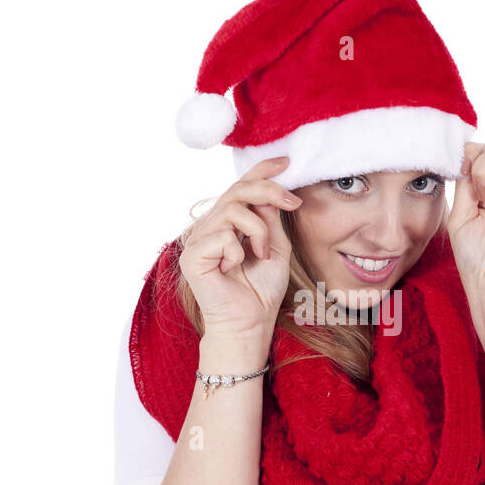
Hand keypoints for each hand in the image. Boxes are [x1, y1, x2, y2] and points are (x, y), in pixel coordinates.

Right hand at [179, 155, 300, 338]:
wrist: (250, 322)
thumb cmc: (261, 289)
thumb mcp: (275, 245)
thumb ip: (270, 217)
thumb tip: (271, 189)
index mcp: (228, 222)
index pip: (241, 187)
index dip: (262, 170)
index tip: (286, 162)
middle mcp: (210, 225)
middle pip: (238, 189)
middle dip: (270, 191)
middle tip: (293, 203)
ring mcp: (198, 239)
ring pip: (233, 210)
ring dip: (258, 231)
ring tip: (260, 254)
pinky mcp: (191, 255)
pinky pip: (223, 236)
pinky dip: (237, 252)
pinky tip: (233, 269)